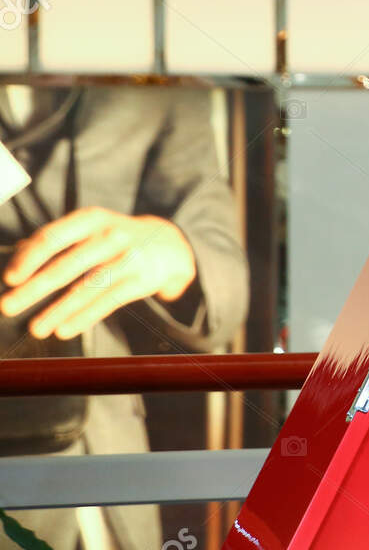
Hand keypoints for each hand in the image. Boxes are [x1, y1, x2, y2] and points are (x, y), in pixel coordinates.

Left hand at [0, 207, 197, 340]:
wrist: (171, 244)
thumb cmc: (118, 237)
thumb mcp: (92, 228)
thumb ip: (58, 240)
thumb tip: (18, 256)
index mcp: (92, 219)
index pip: (54, 237)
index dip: (29, 259)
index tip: (11, 278)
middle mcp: (111, 235)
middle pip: (66, 265)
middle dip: (34, 289)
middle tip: (9, 306)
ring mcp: (129, 257)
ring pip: (86, 288)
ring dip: (57, 311)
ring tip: (37, 328)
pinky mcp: (142, 280)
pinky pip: (107, 302)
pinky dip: (84, 318)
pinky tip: (65, 329)